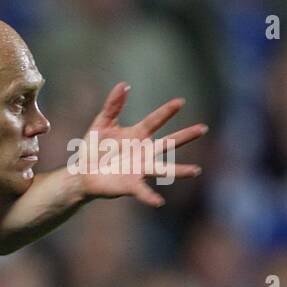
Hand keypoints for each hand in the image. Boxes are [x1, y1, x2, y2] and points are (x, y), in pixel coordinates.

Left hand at [72, 82, 207, 206]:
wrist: (82, 173)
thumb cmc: (94, 148)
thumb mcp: (101, 124)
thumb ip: (112, 106)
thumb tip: (123, 84)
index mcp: (137, 135)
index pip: (155, 120)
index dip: (166, 111)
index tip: (180, 102)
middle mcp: (144, 152)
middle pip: (168, 143)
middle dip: (185, 136)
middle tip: (204, 128)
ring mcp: (139, 168)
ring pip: (163, 169)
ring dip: (179, 171)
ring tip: (196, 171)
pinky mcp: (130, 184)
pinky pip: (142, 191)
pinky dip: (150, 196)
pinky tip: (159, 202)